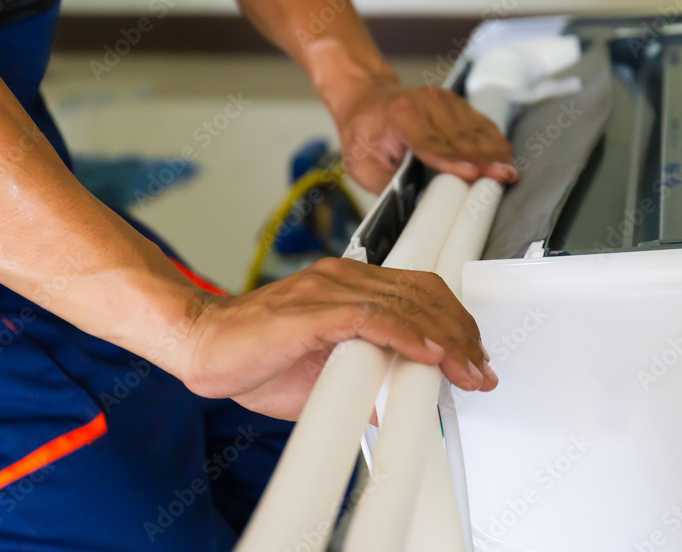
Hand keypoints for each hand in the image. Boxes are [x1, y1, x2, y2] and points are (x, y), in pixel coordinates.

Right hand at [180, 257, 496, 420]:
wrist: (201, 344)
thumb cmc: (253, 356)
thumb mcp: (321, 375)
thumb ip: (360, 380)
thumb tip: (393, 403)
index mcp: (347, 287)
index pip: (418, 290)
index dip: (453, 319)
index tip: (472, 355)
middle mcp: (343, 279)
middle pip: (422, 292)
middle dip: (461, 331)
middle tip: (480, 368)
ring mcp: (328, 290)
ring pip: (405, 302)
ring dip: (445, 338)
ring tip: (467, 368)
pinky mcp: (312, 311)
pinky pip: (371, 317)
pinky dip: (407, 334)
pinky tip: (429, 353)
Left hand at [333, 81, 517, 193]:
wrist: (367, 97)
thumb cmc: (364, 132)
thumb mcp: (361, 164)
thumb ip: (385, 184)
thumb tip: (408, 206)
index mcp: (400, 116)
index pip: (429, 141)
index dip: (451, 159)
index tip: (471, 174)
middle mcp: (426, 103)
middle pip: (459, 137)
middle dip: (484, 158)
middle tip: (504, 178)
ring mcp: (443, 101)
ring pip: (475, 129)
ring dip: (495, 151)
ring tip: (511, 171)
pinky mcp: (456, 103)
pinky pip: (479, 123)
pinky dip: (494, 140)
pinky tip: (506, 155)